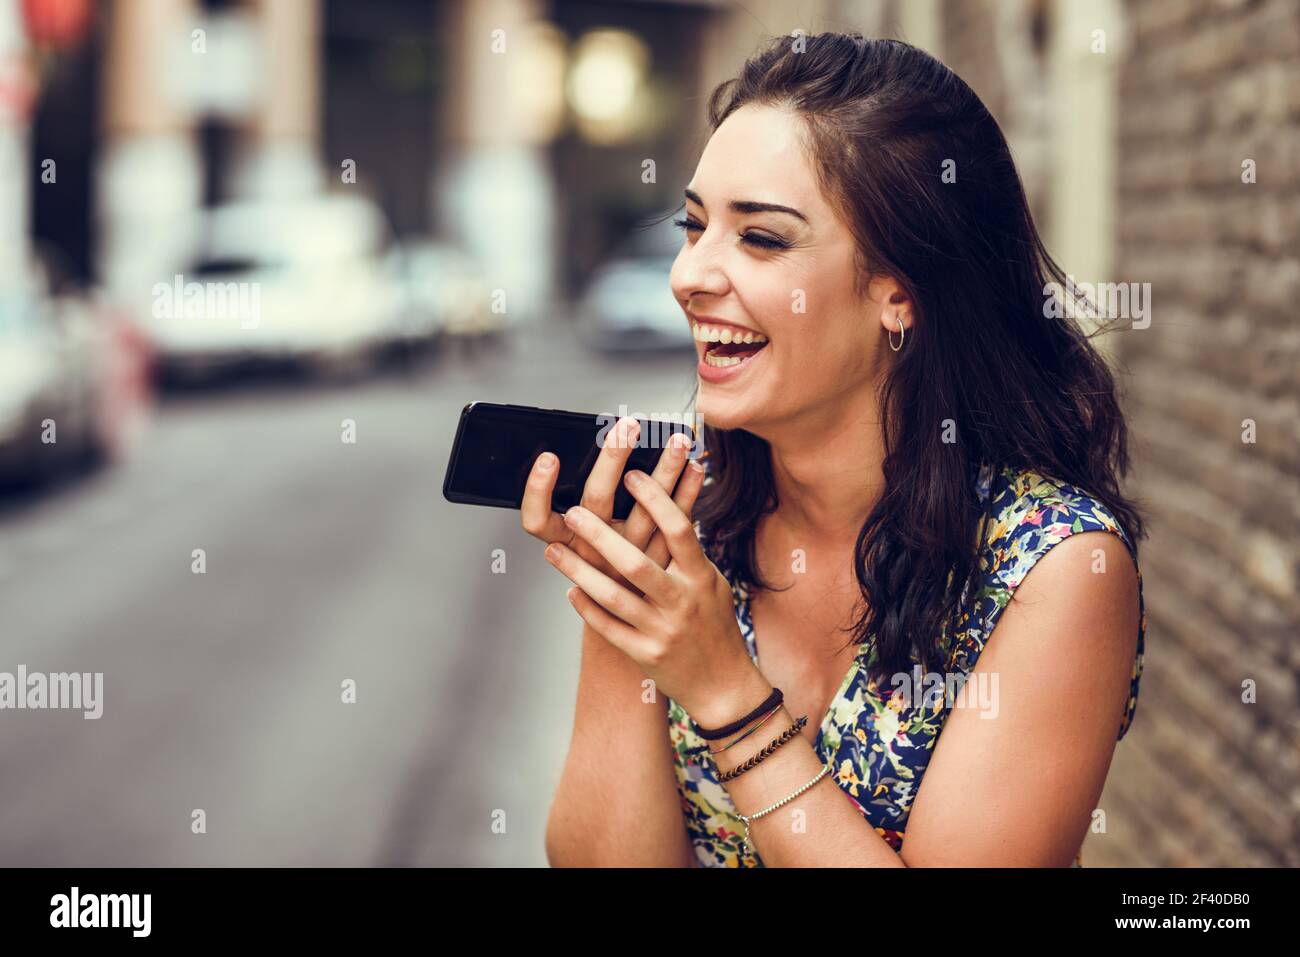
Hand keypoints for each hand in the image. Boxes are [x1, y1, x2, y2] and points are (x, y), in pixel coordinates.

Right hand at [521, 416, 704, 590]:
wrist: (646, 638)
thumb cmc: (611, 588)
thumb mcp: (586, 559)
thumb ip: (587, 520)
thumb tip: (599, 460)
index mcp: (570, 549)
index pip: (539, 521)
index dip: (538, 492)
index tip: (549, 459)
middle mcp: (599, 556)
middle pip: (597, 502)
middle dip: (611, 459)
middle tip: (626, 427)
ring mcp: (635, 564)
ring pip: (648, 512)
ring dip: (664, 471)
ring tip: (678, 440)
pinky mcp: (667, 569)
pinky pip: (679, 527)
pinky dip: (688, 494)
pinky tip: (697, 469)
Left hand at [543, 467, 770, 723]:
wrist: (723, 686)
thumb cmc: (715, 626)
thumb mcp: (712, 583)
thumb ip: (689, 550)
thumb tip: (674, 500)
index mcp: (701, 577)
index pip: (679, 530)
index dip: (656, 499)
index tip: (631, 476)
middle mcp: (681, 602)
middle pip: (635, 563)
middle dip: (600, 536)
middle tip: (573, 512)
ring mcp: (660, 631)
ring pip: (612, 597)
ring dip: (579, 572)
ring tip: (553, 552)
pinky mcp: (643, 655)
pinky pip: (608, 627)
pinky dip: (586, 608)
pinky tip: (570, 590)